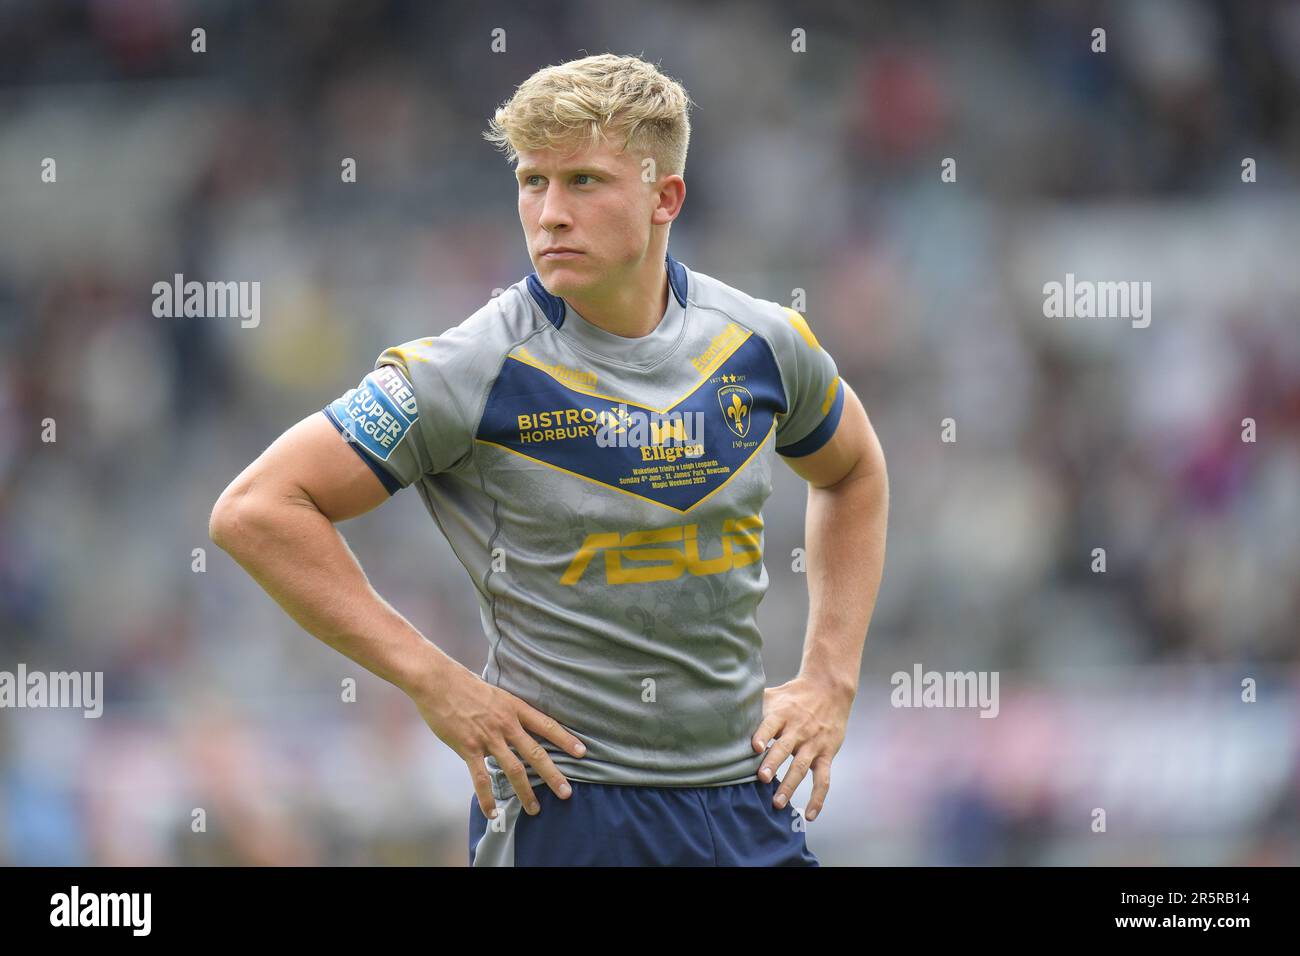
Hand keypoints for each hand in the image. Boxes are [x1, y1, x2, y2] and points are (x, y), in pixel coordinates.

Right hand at [408, 662, 585, 819]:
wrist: (438, 682)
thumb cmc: (464, 686)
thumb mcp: (495, 693)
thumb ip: (506, 711)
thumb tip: (515, 724)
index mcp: (514, 708)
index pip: (546, 725)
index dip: (565, 739)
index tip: (582, 752)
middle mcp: (506, 724)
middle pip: (536, 753)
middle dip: (553, 775)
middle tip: (566, 793)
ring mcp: (488, 738)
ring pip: (513, 770)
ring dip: (526, 792)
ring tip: (535, 809)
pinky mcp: (469, 748)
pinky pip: (481, 779)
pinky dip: (488, 798)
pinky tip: (493, 813)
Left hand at [751, 675, 853, 820]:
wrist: (828, 689)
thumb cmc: (793, 695)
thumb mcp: (773, 695)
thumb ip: (752, 706)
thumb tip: (722, 714)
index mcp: (782, 713)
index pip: (771, 724)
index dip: (763, 735)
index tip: (754, 747)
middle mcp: (798, 729)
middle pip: (785, 747)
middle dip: (773, 763)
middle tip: (762, 778)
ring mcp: (813, 743)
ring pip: (801, 766)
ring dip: (790, 785)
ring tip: (777, 802)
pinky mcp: (826, 754)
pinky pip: (823, 779)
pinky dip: (818, 798)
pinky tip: (810, 815)